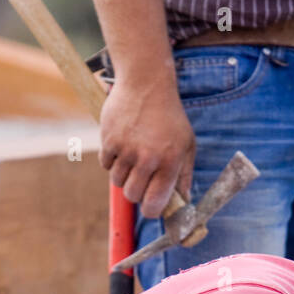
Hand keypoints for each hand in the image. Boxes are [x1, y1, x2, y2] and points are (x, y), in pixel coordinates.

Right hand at [99, 76, 195, 217]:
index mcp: (170, 162)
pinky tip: (122, 145)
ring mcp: (127, 150)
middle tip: (141, 177)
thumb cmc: (169, 116)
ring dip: (124, 174)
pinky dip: (112, 160)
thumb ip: (185, 174)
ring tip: (133, 156)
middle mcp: (148, 158)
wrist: (146, 82)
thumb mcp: (187, 143)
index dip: (151, 210)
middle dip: (136, 191)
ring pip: (117, 182)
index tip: (150, 206)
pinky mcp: (109, 140)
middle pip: (133, 196)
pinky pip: (106, 166)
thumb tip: (184, 201)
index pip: (154, 204)